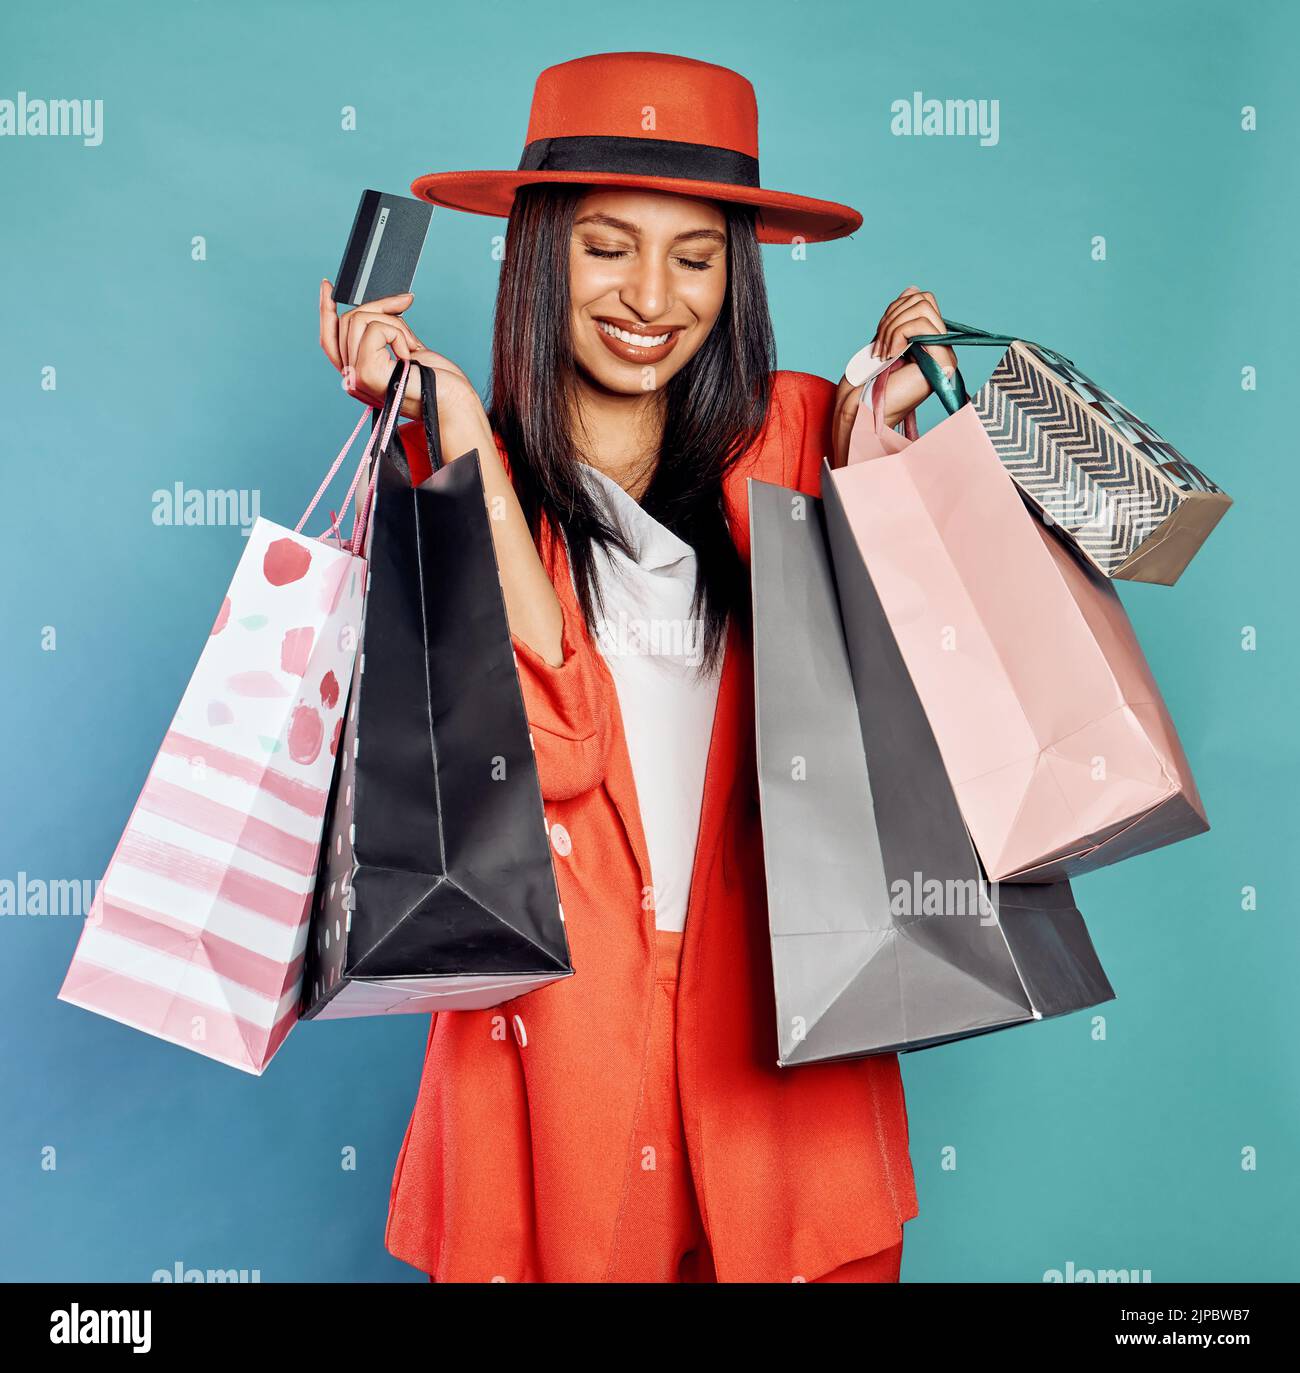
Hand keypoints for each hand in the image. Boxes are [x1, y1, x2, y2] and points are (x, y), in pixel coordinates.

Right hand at [317, 279, 485, 436]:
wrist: (453, 402)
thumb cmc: (437, 381)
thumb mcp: (406, 347)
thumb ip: (387, 330)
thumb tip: (391, 302)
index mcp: (357, 374)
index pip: (330, 340)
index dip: (325, 310)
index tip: (328, 285)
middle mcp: (351, 378)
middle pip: (348, 321)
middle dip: (381, 309)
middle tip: (406, 314)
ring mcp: (356, 377)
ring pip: (360, 320)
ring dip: (394, 324)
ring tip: (410, 347)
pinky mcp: (367, 373)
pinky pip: (375, 329)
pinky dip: (398, 333)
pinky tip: (409, 355)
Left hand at [830, 285, 958, 466]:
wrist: (861, 413)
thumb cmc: (866, 386)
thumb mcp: (882, 340)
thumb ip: (898, 318)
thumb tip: (912, 289)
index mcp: (927, 341)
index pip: (921, 300)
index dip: (895, 308)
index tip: (878, 336)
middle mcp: (940, 347)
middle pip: (924, 299)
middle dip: (892, 316)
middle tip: (877, 346)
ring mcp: (943, 355)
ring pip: (923, 308)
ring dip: (892, 326)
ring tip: (881, 352)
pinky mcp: (941, 363)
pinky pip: (923, 326)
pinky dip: (898, 333)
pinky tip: (888, 354)